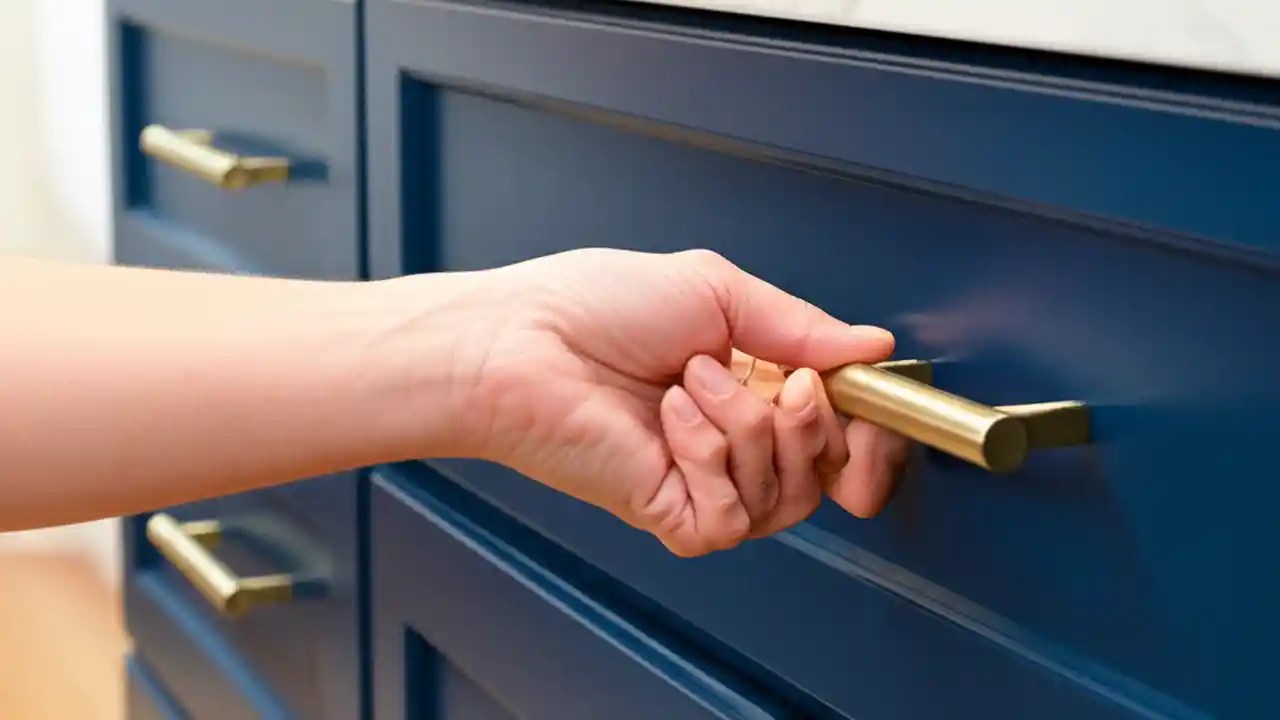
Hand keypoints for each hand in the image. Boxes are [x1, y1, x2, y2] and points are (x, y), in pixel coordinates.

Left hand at [436, 248, 909, 556]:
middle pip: (828, 472)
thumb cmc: (594, 307)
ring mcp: (704, 483)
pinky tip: (671, 419)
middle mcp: (733, 442)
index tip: (875, 403)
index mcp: (750, 388)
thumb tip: (873, 347)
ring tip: (690, 382)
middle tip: (781, 382)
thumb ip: (800, 327)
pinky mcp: (672, 513)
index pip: (839, 432)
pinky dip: (712, 453)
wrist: (520, 340)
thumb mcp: (715, 291)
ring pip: (789, 495)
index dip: (871, 430)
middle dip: (817, 421)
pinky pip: (735, 513)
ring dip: (748, 423)